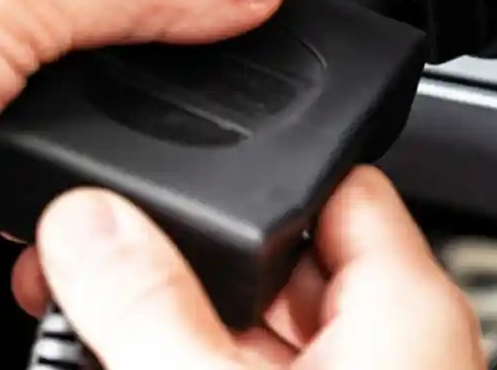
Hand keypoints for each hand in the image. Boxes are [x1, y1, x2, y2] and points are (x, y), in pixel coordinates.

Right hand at [14, 167, 484, 368]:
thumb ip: (145, 303)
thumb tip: (89, 222)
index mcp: (408, 309)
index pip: (334, 175)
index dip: (247, 155)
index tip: (167, 148)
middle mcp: (399, 347)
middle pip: (284, 250)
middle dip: (189, 249)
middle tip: (99, 246)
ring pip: (263, 325)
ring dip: (181, 317)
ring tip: (93, 316)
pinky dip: (197, 362)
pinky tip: (128, 361)